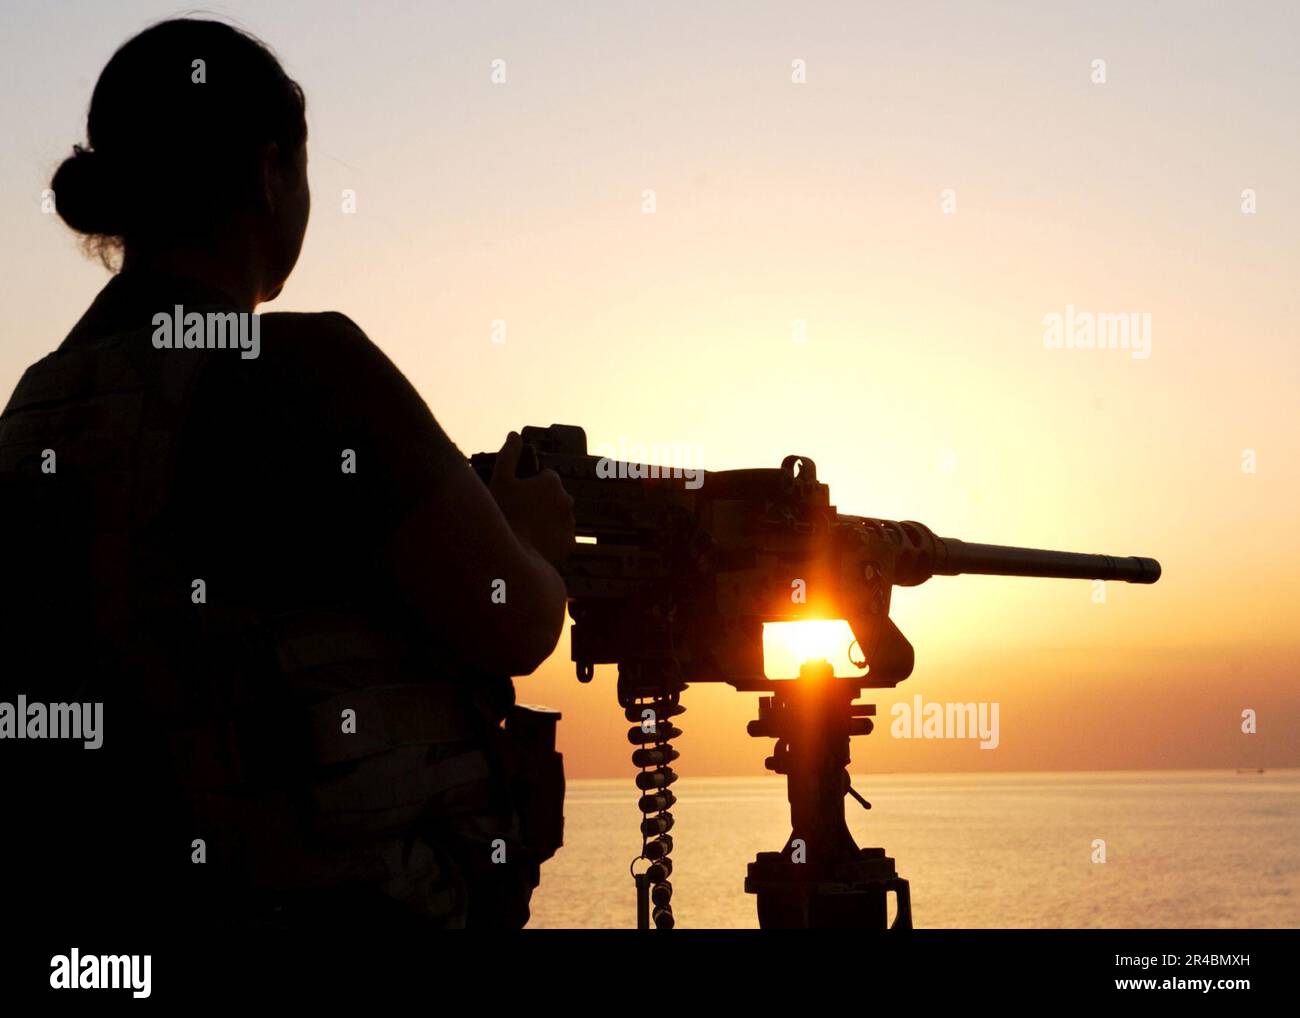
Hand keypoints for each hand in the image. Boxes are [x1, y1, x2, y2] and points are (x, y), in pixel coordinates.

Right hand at [489, 431, 574, 566]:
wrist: (510, 553)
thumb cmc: (503, 513)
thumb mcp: (500, 480)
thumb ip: (509, 455)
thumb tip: (514, 435)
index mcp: (552, 482)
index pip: (545, 479)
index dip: (531, 486)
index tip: (519, 496)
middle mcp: (567, 500)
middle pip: (554, 498)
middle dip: (542, 503)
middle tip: (521, 514)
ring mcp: (570, 523)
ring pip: (559, 518)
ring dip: (548, 521)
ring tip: (526, 531)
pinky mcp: (570, 544)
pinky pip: (561, 539)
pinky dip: (552, 540)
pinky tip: (535, 544)